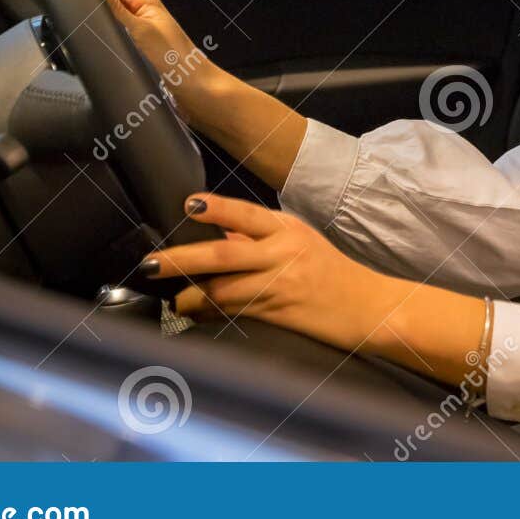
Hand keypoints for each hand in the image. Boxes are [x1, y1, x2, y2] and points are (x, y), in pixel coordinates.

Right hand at [92, 0, 221, 121]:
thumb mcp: (140, 29)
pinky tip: (88, 30)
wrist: (196, 90)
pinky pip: (110, 28)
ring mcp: (136, 26)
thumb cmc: (178, 61)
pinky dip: (97, 26)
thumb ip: (114, 7)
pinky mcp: (134, 43)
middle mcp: (139, 9)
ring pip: (105, 9)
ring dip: (89, 5)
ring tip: (68, 3)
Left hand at [141, 194, 401, 351]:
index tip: (189, 204)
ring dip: (191, 295)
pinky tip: (195, 313)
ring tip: (174, 299)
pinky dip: (210, 313)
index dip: (217, 209)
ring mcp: (280, 285)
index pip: (247, 213)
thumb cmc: (332, 272)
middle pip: (224, 253)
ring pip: (223, 289)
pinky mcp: (278, 314)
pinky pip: (234, 312)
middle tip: (151, 263)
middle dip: (182, 258)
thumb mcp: (301, 241)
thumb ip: (261, 236)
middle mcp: (283, 253)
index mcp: (288, 229)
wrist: (368, 307)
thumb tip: (220, 231)